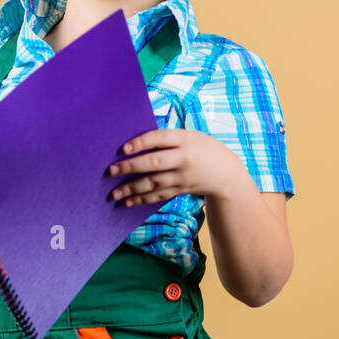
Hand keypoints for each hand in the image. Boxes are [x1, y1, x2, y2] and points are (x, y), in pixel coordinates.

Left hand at [107, 128, 243, 206]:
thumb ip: (168, 139)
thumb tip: (135, 145)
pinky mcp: (181, 190)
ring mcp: (183, 176)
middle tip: (111, 171)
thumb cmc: (203, 149)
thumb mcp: (190, 137)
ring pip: (154, 183)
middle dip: (131, 167)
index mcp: (185, 139)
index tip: (123, 148)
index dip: (140, 142)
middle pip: (154, 162)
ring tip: (114, 193)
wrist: (227, 173)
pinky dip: (142, 199)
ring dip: (132, 188)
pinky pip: (159, 195)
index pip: (159, 138)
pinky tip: (128, 202)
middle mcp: (184, 158)